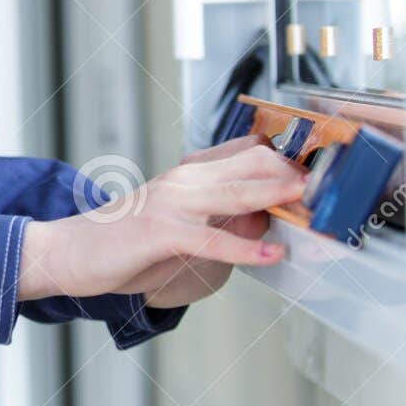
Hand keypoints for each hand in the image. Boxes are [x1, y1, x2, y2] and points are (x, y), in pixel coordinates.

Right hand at [19, 135, 306, 308]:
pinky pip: (212, 239)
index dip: (291, 154)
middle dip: (296, 172)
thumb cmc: (123, 242)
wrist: (70, 251)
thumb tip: (265, 215)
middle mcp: (185, 180)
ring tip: (311, 200)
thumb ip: (220, 214)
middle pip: (253, 164)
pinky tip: (271, 254)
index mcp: (190, 174)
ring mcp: (173, 203)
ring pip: (238, 192)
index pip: (250, 152)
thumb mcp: (179, 222)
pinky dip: (246, 247)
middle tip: (335, 181)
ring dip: (278, 196)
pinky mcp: (162, 232)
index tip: (327, 160)